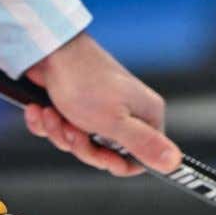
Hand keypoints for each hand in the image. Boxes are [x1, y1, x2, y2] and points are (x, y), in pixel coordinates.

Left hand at [22, 32, 179, 176]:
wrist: (46, 50)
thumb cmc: (83, 82)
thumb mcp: (115, 121)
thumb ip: (144, 145)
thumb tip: (175, 163)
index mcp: (145, 116)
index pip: (140, 159)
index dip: (116, 164)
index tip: (101, 158)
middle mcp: (125, 112)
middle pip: (104, 153)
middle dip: (80, 144)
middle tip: (72, 128)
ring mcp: (98, 107)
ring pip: (79, 141)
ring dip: (60, 131)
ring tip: (53, 113)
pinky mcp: (74, 103)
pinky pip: (61, 127)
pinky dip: (47, 121)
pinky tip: (40, 109)